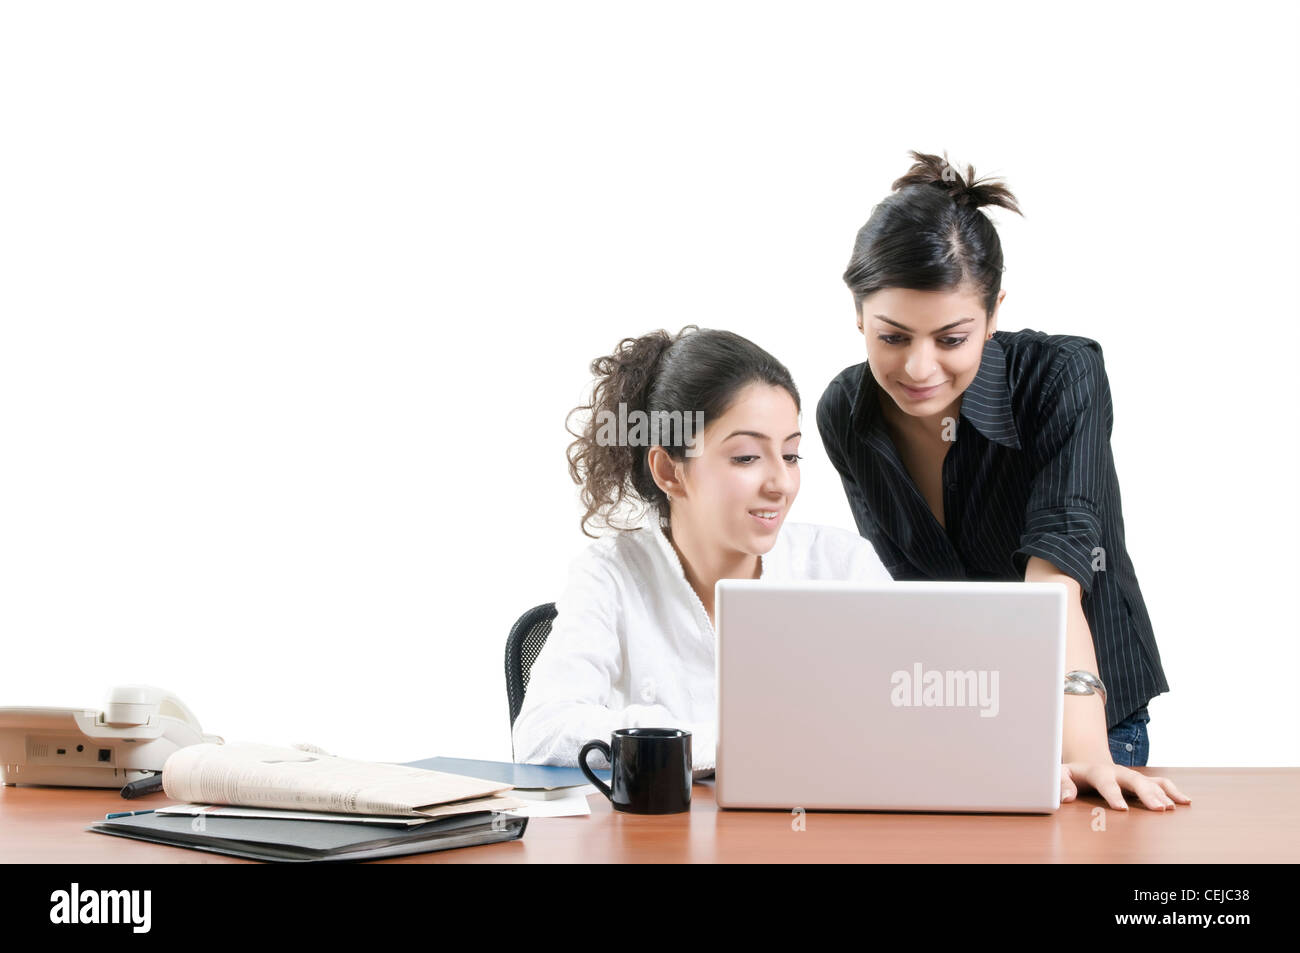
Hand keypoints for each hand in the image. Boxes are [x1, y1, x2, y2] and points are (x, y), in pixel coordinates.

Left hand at [1060, 761, 1190, 810]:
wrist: (1087, 763)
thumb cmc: (1073, 774)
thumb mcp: (1060, 775)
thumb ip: (1061, 784)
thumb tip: (1066, 797)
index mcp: (1097, 771)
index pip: (1106, 781)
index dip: (1113, 794)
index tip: (1121, 809)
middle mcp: (1118, 772)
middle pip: (1134, 780)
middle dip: (1146, 794)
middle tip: (1158, 809)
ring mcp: (1132, 776)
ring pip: (1150, 782)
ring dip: (1162, 794)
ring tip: (1171, 808)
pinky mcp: (1142, 781)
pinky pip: (1160, 783)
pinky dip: (1173, 791)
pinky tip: (1185, 802)